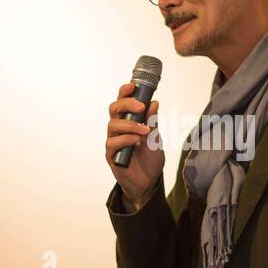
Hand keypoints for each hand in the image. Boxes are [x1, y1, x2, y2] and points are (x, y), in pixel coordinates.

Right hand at [105, 83, 163, 210]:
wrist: (148, 181)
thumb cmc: (150, 158)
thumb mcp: (156, 138)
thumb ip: (153, 121)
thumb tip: (154, 102)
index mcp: (128, 121)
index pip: (123, 102)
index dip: (125, 92)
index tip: (133, 85)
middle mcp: (118, 128)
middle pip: (114, 108)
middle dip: (126, 104)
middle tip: (141, 106)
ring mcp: (113, 141)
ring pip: (113, 125)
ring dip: (130, 125)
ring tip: (145, 131)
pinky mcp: (111, 155)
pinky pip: (113, 143)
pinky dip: (126, 140)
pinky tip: (137, 142)